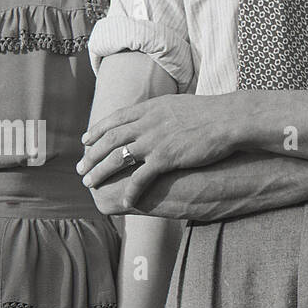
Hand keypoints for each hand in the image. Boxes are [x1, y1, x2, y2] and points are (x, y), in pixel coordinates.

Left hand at [79, 94, 242, 205]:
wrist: (228, 120)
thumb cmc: (210, 114)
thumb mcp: (179, 106)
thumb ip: (161, 112)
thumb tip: (155, 115)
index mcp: (149, 109)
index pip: (115, 119)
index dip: (97, 130)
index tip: (85, 140)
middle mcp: (147, 123)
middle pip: (110, 140)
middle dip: (92, 155)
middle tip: (80, 168)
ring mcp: (154, 141)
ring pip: (117, 158)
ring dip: (100, 172)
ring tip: (89, 183)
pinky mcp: (165, 158)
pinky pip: (141, 178)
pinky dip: (131, 191)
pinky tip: (126, 202)